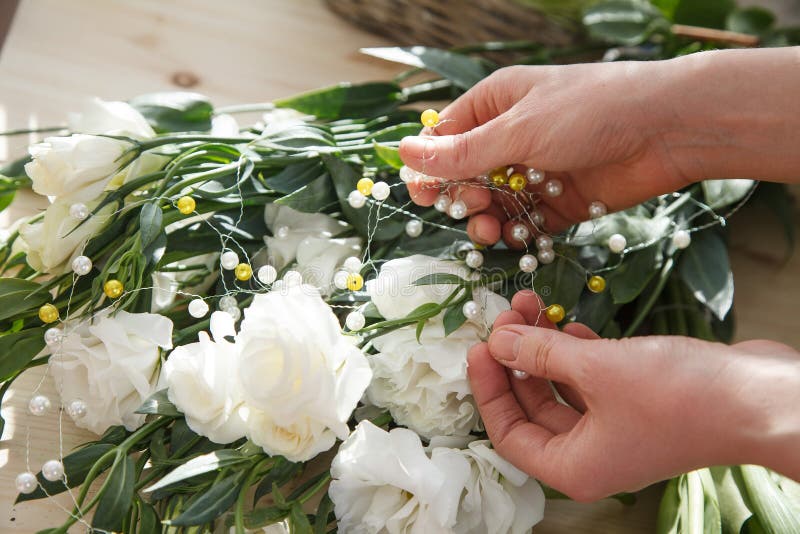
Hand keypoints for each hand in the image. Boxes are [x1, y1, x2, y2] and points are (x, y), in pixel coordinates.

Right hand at [400, 48, 799, 246]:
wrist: (666, 129)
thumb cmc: (589, 111)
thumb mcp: (518, 130)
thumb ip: (462, 152)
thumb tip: (403, 153)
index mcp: (496, 104)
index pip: (447, 137)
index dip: (430, 168)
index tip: (423, 196)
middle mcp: (512, 137)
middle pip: (467, 177)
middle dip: (461, 198)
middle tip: (468, 213)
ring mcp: (536, 171)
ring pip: (494, 204)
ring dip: (485, 220)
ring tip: (490, 230)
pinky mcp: (559, 201)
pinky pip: (525, 223)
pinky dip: (516, 234)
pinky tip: (514, 239)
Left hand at [467, 290, 799, 499]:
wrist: (759, 397)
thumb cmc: (678, 396)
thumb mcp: (596, 369)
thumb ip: (540, 352)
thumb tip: (496, 340)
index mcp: (573, 466)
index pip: (508, 434)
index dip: (488, 389)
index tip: (477, 347)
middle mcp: (591, 453)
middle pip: (531, 408)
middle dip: (515, 358)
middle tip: (505, 315)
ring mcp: (615, 429)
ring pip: (561, 388)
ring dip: (544, 347)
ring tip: (529, 303)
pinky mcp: (636, 403)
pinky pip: (590, 380)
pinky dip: (575, 353)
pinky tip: (566, 321)